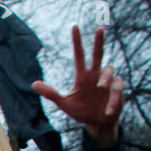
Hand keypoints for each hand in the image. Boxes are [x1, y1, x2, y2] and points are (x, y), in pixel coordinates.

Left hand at [32, 26, 123, 146]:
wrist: (97, 123)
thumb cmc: (81, 111)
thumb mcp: (64, 104)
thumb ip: (51, 94)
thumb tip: (33, 84)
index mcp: (83, 76)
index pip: (79, 55)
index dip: (77, 41)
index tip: (74, 26)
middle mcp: (96, 75)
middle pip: (98, 53)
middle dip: (98, 41)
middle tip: (98, 29)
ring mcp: (108, 81)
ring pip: (109, 70)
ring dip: (105, 78)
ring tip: (100, 87)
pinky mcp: (117, 90)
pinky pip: (116, 90)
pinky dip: (112, 100)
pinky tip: (108, 110)